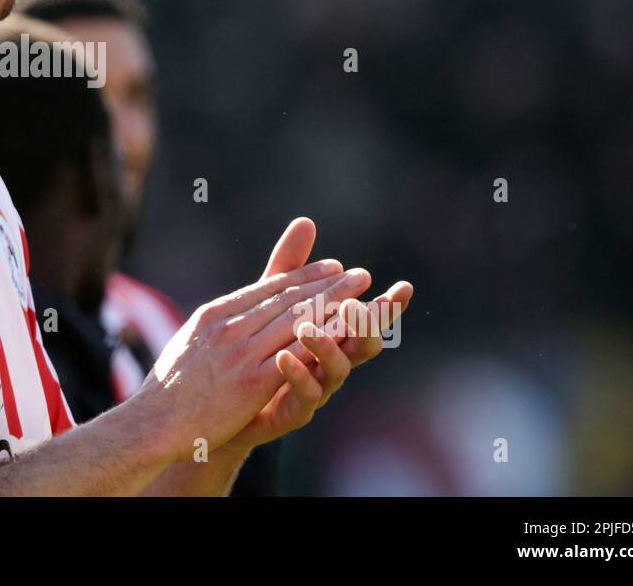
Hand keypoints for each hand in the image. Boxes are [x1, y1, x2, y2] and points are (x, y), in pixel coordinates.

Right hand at [138, 219, 371, 460]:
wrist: (153, 422)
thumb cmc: (168, 387)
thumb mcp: (190, 338)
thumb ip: (218, 321)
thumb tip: (232, 308)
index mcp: (215, 314)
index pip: (268, 289)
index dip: (304, 276)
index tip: (331, 267)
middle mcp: (229, 326)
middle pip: (288, 299)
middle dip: (328, 284)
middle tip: (358, 274)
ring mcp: (240, 353)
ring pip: (296, 320)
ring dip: (333, 304)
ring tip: (360, 295)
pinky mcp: (252, 382)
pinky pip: (294, 355)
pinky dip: (321, 339)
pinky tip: (343, 332)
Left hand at [222, 219, 414, 451]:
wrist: (227, 404)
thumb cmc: (256, 349)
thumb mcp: (270, 303)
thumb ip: (289, 268)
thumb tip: (306, 220)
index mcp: (331, 335)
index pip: (364, 316)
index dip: (387, 305)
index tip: (405, 287)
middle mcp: (329, 362)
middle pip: (360, 345)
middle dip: (366, 326)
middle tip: (360, 306)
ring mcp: (313, 388)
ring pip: (334, 370)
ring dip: (327, 347)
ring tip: (311, 327)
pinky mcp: (290, 412)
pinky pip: (302, 398)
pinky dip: (296, 376)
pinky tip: (284, 357)